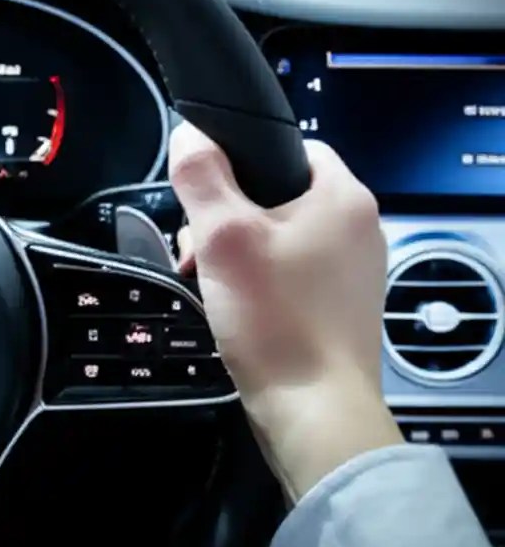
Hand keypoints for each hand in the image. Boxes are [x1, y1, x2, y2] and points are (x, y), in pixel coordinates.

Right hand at [169, 123, 401, 501]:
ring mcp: (352, 272)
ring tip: (209, 285)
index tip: (204, 195)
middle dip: (225, 218)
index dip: (238, 160)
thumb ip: (203, 177)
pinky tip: (234, 309)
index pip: (288, 145)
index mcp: (343, 196)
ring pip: (277, 238)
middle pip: (275, 195)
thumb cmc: (275, 319)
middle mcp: (358, 228)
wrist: (314, 411)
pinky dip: (256, 284)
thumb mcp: (223, 237)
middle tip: (197, 252)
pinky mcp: (339, 308)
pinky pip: (288, 275)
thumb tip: (188, 135)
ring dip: (234, 255)